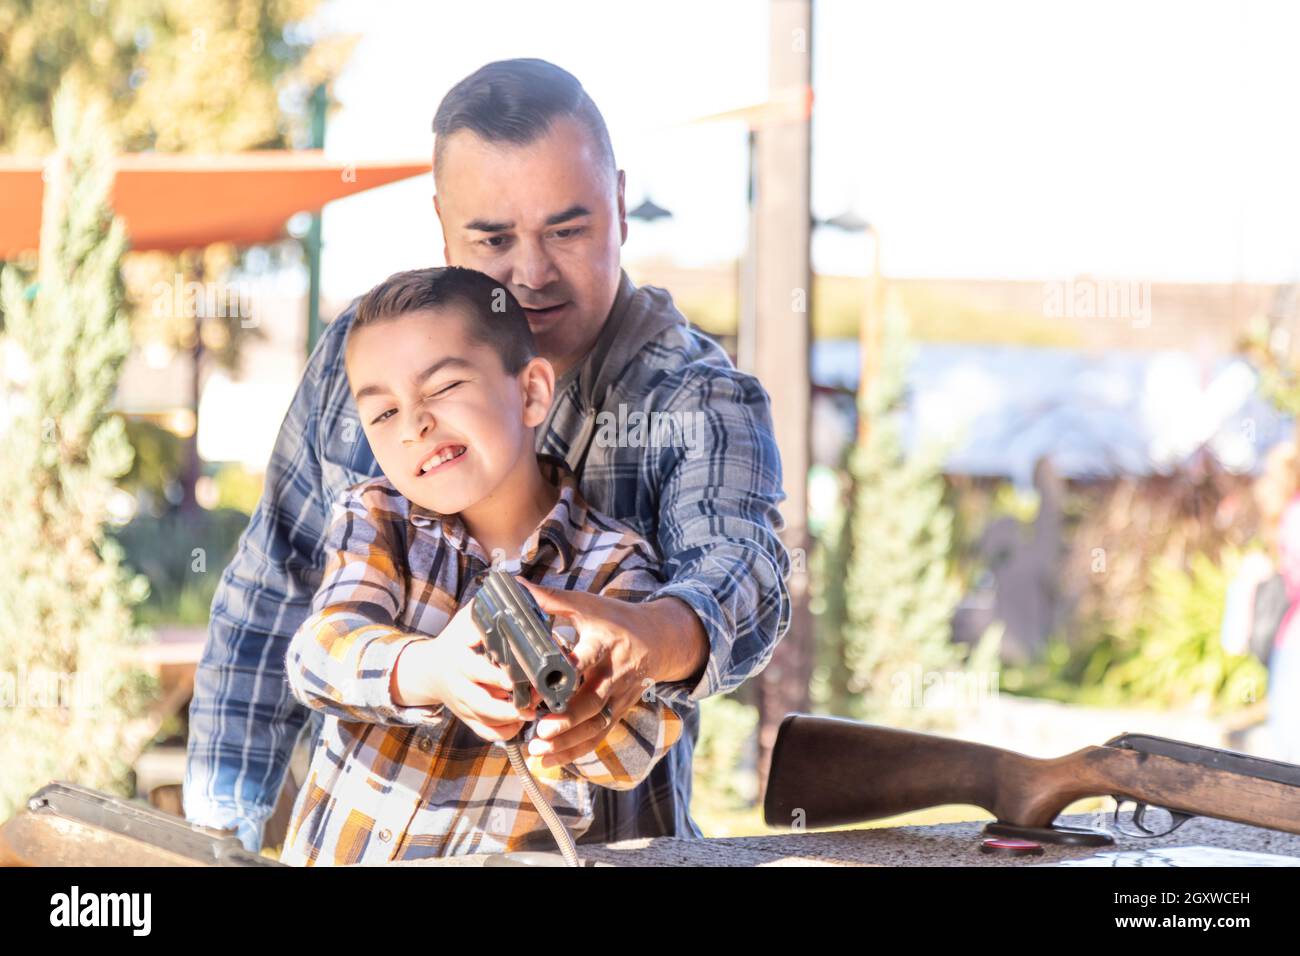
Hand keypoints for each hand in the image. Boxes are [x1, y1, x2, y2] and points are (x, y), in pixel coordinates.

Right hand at [392, 598, 536, 742]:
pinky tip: (519, 723)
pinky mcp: (467, 718)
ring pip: (485, 722)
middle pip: (481, 704)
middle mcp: (458, 685)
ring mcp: (461, 705)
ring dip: (510, 721)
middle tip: (532, 703)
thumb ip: (486, 610)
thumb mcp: (467, 620)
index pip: (477, 671)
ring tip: (531, 712)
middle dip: (508, 708)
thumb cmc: (456, 640)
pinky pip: (485, 733)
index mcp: (458, 659)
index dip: (497, 678)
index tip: (517, 680)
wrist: (429, 669)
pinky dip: (503, 733)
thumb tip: (516, 592)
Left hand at [517, 580, 700, 767]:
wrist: (658, 640)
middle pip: (592, 701)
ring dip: (567, 741)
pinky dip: (575, 751)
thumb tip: (513, 585)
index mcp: (605, 643)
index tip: (541, 684)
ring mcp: (618, 696)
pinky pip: (598, 736)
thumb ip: (549, 599)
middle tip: (540, 731)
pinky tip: (550, 760)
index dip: (565, 672)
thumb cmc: (615, 619)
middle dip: (567, 719)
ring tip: (538, 750)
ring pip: (595, 725)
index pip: (587, 659)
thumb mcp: (586, 604)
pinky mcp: (618, 711)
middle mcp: (614, 673)